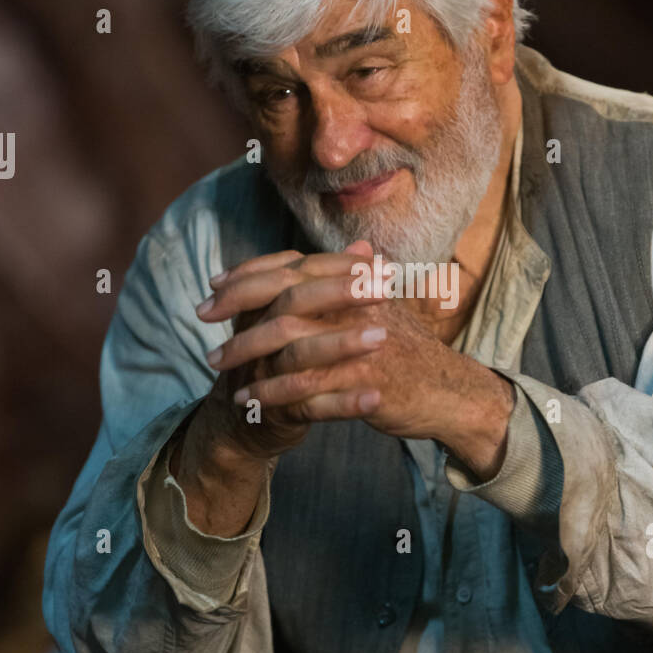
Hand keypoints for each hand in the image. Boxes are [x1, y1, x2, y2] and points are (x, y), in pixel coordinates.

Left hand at [203, 250, 515, 479]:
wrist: (450, 393)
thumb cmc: (410, 351)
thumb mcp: (380, 308)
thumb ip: (351, 282)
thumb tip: (345, 251)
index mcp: (355, 283)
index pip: (293, 267)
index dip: (250, 272)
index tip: (216, 283)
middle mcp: (356, 304)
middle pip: (283, 296)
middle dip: (236, 307)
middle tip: (202, 319)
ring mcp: (359, 342)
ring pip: (288, 342)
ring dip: (246, 354)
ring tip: (218, 366)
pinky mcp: (362, 380)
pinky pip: (305, 386)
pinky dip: (271, 393)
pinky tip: (248, 401)